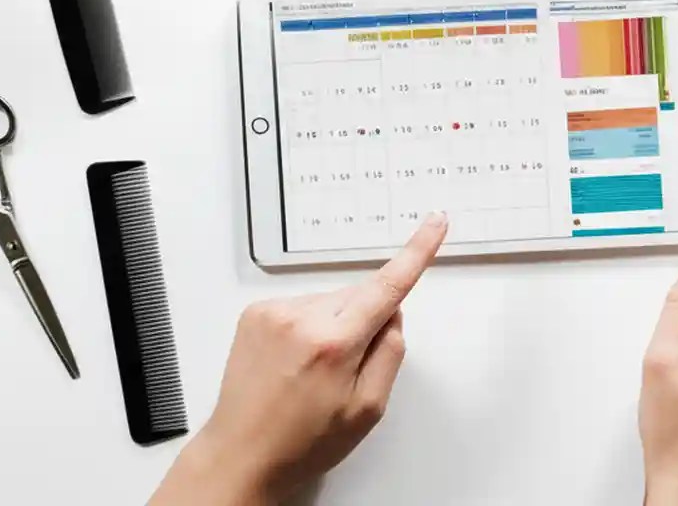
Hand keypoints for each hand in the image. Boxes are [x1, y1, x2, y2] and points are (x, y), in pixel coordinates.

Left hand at [149, 213, 447, 505]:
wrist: (242, 455)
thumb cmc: (303, 442)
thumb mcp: (367, 409)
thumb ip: (390, 353)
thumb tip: (393, 315)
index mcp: (334, 344)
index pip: (388, 287)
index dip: (417, 252)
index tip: (435, 223)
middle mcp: (301, 318)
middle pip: (360, 296)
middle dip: (366, 322)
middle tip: (349, 371)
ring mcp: (273, 312)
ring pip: (331, 301)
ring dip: (335, 326)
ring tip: (314, 373)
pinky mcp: (255, 313)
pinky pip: (302, 307)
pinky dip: (309, 327)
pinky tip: (296, 362)